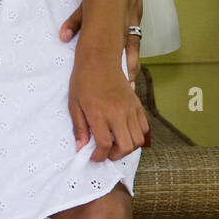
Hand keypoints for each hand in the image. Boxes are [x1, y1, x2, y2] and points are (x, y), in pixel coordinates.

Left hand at [49, 0, 146, 85]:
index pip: (91, 8)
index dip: (76, 23)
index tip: (63, 37)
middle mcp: (124, 1)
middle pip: (116, 31)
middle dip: (110, 56)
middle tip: (105, 79)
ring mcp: (133, 7)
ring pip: (131, 38)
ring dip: (129, 61)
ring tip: (127, 86)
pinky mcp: (137, 9)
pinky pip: (136, 35)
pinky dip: (134, 53)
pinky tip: (132, 71)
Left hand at [68, 43, 149, 160]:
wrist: (99, 60)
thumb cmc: (83, 81)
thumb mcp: (74, 104)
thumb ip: (79, 128)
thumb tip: (81, 148)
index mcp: (98, 113)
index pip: (105, 144)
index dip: (99, 156)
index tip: (94, 157)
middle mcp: (117, 113)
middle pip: (126, 146)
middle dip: (115, 155)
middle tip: (106, 153)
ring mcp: (130, 109)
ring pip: (138, 140)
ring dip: (128, 147)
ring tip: (115, 144)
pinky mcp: (138, 105)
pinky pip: (144, 127)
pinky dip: (137, 135)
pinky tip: (125, 132)